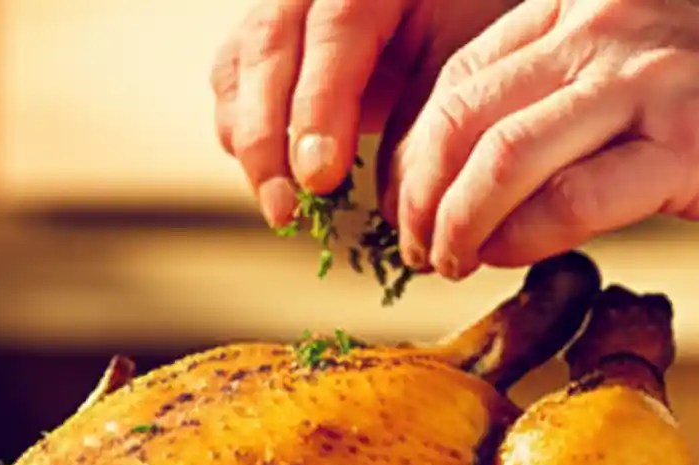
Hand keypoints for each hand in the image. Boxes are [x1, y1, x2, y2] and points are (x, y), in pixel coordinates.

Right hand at [210, 0, 517, 226]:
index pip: (334, 33)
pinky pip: (233, 81)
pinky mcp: (263, 39)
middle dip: (268, 140)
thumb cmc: (466, 21)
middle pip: (268, 49)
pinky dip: (242, 132)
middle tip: (286, 209)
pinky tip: (271, 178)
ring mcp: (279, 5)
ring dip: (249, 143)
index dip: (319, 109)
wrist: (446, 1)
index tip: (320, 178)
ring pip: (238, 67)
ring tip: (278, 205)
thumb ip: (427, 113)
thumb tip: (392, 200)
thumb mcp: (464, 57)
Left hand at [387, 0, 698, 279]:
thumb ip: (562, 97)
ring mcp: (648, 82)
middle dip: (418, 191)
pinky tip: (507, 258)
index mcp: (584, 4)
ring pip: (501, 155)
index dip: (416, 148)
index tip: (406, 201)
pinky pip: (570, 201)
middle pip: (462, 113)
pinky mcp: (690, 146)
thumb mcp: (644, 66)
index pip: (460, 75)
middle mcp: (606, 28)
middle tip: (413, 242)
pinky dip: (521, 238)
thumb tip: (475, 167)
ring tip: (446, 258)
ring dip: (455, 220)